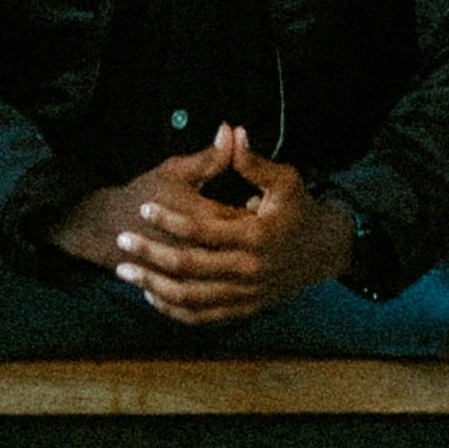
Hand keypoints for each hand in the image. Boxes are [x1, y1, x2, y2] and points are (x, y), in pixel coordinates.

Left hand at [87, 129, 357, 327]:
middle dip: (150, 255)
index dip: (169, 219)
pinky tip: (152, 294)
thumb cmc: (301, 209)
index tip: (143, 207)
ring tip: (125, 271)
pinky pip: (202, 316)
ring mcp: (246, 295)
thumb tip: (230, 131)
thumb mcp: (285, 179)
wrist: (326, 250)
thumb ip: (253, 162)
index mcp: (256, 236)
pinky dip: (174, 309)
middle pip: (189, 267)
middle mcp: (249, 270)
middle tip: (122, 241)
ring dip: (154, 286)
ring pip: (190, 298)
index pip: (201, 230)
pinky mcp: (244, 309)